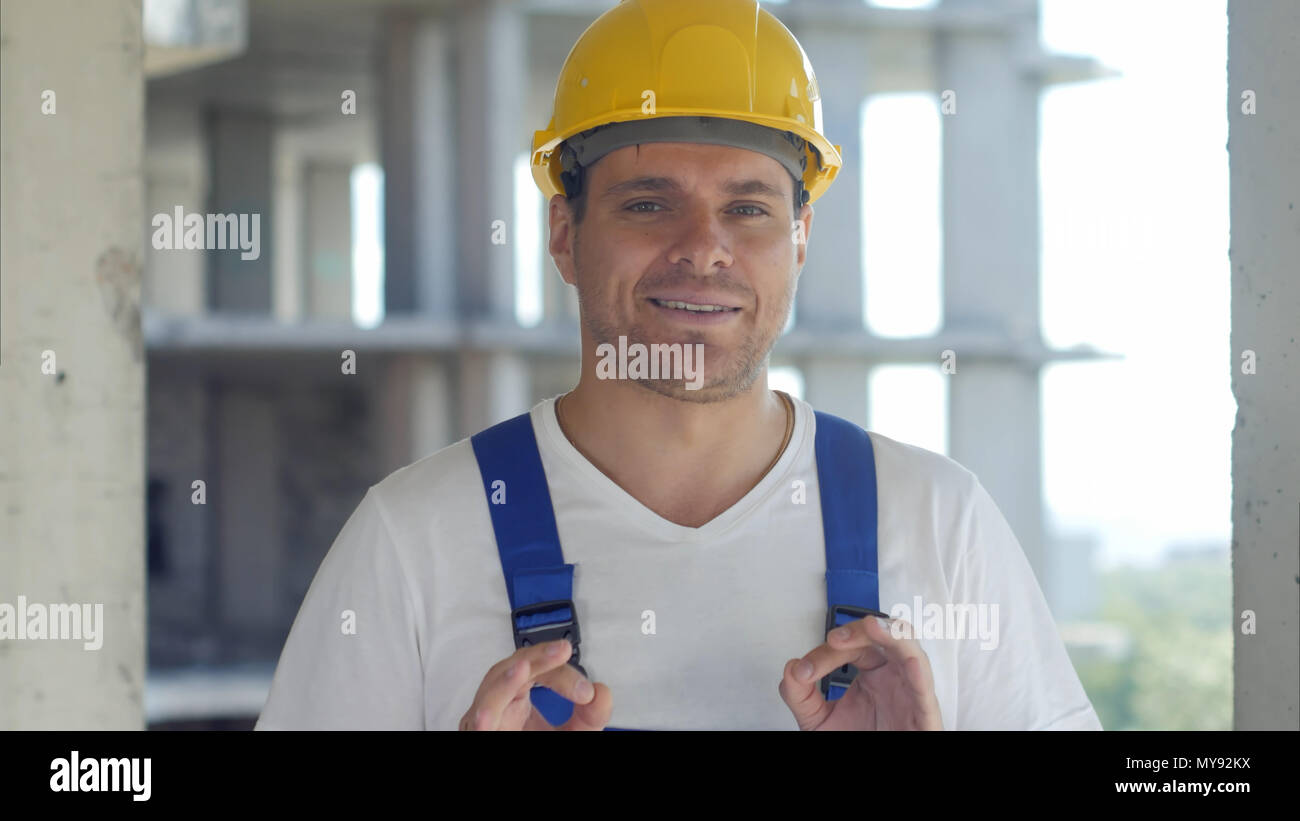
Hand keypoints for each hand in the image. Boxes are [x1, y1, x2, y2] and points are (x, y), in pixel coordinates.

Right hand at [459, 638, 612, 730]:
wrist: (531, 788)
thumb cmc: (536, 743)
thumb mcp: (573, 733)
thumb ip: (590, 716)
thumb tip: (601, 692)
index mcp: (516, 697)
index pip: (536, 670)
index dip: (561, 672)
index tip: (586, 691)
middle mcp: (498, 705)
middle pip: (510, 669)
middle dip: (536, 659)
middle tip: (563, 650)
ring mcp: (482, 722)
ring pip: (488, 694)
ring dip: (505, 681)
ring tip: (523, 669)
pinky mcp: (477, 735)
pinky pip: (474, 727)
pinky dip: (480, 720)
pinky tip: (487, 717)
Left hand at [779, 615, 942, 730]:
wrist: (872, 767)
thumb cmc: (858, 739)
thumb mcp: (819, 721)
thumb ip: (800, 696)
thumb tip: (791, 669)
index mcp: (872, 671)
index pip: (850, 647)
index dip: (825, 654)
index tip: (803, 670)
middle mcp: (893, 675)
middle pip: (883, 636)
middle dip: (858, 631)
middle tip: (834, 639)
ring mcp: (910, 692)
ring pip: (911, 651)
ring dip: (893, 635)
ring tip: (872, 627)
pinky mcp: (924, 715)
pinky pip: (926, 692)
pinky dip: (920, 675)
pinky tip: (910, 663)